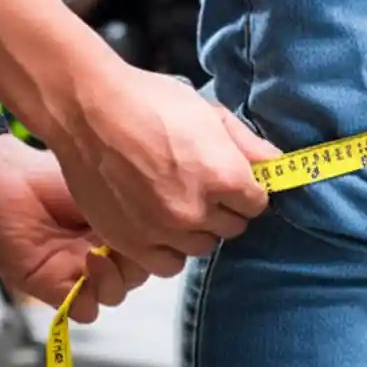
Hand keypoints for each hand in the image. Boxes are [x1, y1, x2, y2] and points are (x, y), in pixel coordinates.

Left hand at [0, 135, 148, 322]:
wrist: (5, 177)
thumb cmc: (48, 176)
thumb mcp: (103, 191)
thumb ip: (130, 214)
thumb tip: (160, 225)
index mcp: (115, 231)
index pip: (151, 251)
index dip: (155, 245)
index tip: (152, 227)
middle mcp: (100, 254)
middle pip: (137, 275)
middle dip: (138, 261)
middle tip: (127, 239)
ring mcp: (77, 273)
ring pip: (115, 294)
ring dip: (115, 278)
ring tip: (99, 253)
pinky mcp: (53, 287)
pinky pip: (84, 309)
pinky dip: (90, 294)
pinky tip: (85, 265)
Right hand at [45, 63, 281, 277]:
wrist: (87, 109)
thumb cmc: (149, 102)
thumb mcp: (208, 113)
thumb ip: (249, 145)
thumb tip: (279, 165)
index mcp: (224, 176)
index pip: (257, 204)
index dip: (246, 190)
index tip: (230, 179)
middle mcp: (197, 210)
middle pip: (232, 228)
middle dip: (223, 209)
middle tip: (199, 186)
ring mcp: (164, 230)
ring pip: (202, 247)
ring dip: (196, 230)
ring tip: (176, 202)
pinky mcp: (132, 243)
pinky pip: (168, 264)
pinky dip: (169, 250)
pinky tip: (161, 226)